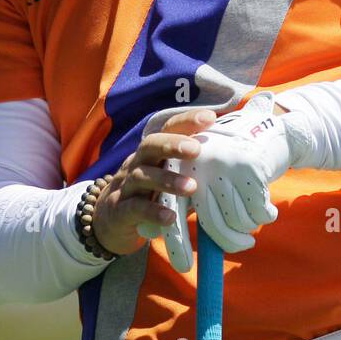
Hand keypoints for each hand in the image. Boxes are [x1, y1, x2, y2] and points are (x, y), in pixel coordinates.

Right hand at [89, 106, 217, 266]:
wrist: (109, 222)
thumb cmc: (150, 195)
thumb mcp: (169, 179)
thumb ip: (193, 174)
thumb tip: (232, 171)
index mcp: (153, 153)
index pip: (168, 129)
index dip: (186, 121)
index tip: (210, 117)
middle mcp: (137, 163)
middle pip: (150, 145)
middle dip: (172, 144)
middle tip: (196, 149)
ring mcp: (126, 186)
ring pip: (142, 176)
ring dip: (167, 180)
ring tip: (191, 188)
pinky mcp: (120, 210)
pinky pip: (134, 208)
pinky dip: (152, 211)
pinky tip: (169, 217)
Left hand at [148, 92, 304, 260]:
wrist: (266, 129)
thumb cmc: (229, 162)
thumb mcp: (200, 177)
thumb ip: (177, 202)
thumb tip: (147, 232)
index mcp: (181, 168)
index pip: (173, 211)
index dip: (176, 241)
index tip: (183, 268)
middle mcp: (198, 165)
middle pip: (211, 223)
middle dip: (231, 242)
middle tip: (244, 245)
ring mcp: (223, 165)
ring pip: (238, 220)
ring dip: (251, 224)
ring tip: (255, 210)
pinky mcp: (248, 167)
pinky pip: (258, 211)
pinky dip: (266, 214)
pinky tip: (267, 203)